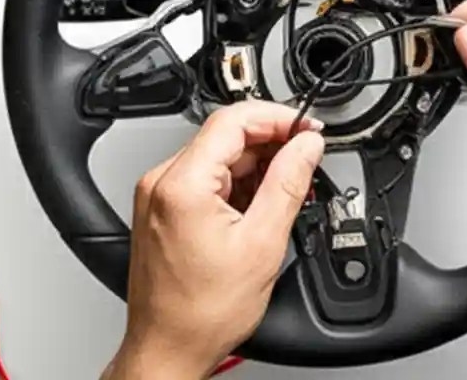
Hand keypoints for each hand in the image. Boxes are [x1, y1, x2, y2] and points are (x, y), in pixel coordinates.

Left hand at [106, 101, 324, 379]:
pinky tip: (259, 209)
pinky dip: (237, 186)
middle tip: (306, 161)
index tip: (307, 128)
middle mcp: (162, 183)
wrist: (168, 349)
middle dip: (272, 145)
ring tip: (286, 195)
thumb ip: (289, 183)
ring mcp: (159, 197)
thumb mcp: (263, 243)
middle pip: (226, 136)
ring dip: (257, 168)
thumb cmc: (202, 312)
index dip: (278, 117)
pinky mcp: (162, 211)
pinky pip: (205, 180)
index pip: (233, 120)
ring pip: (218, 158)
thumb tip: (307, 145)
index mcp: (182, 184)